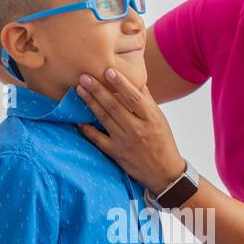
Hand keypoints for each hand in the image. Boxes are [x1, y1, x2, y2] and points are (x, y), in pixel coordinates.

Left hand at [75, 69, 186, 193]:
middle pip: (115, 106)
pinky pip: (98, 140)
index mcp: (151, 118)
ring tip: (80, 90)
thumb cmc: (163, 142)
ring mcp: (125, 142)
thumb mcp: (160, 119)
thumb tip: (136, 81)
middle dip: (98, 90)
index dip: (121, 84)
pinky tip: (78, 120)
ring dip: (91, 103)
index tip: (108, 71)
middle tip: (84, 77)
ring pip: (105, 119)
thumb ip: (147, 101)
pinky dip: (88, 130)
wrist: (164, 172)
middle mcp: (137, 129)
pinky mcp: (117, 154)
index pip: (134, 98)